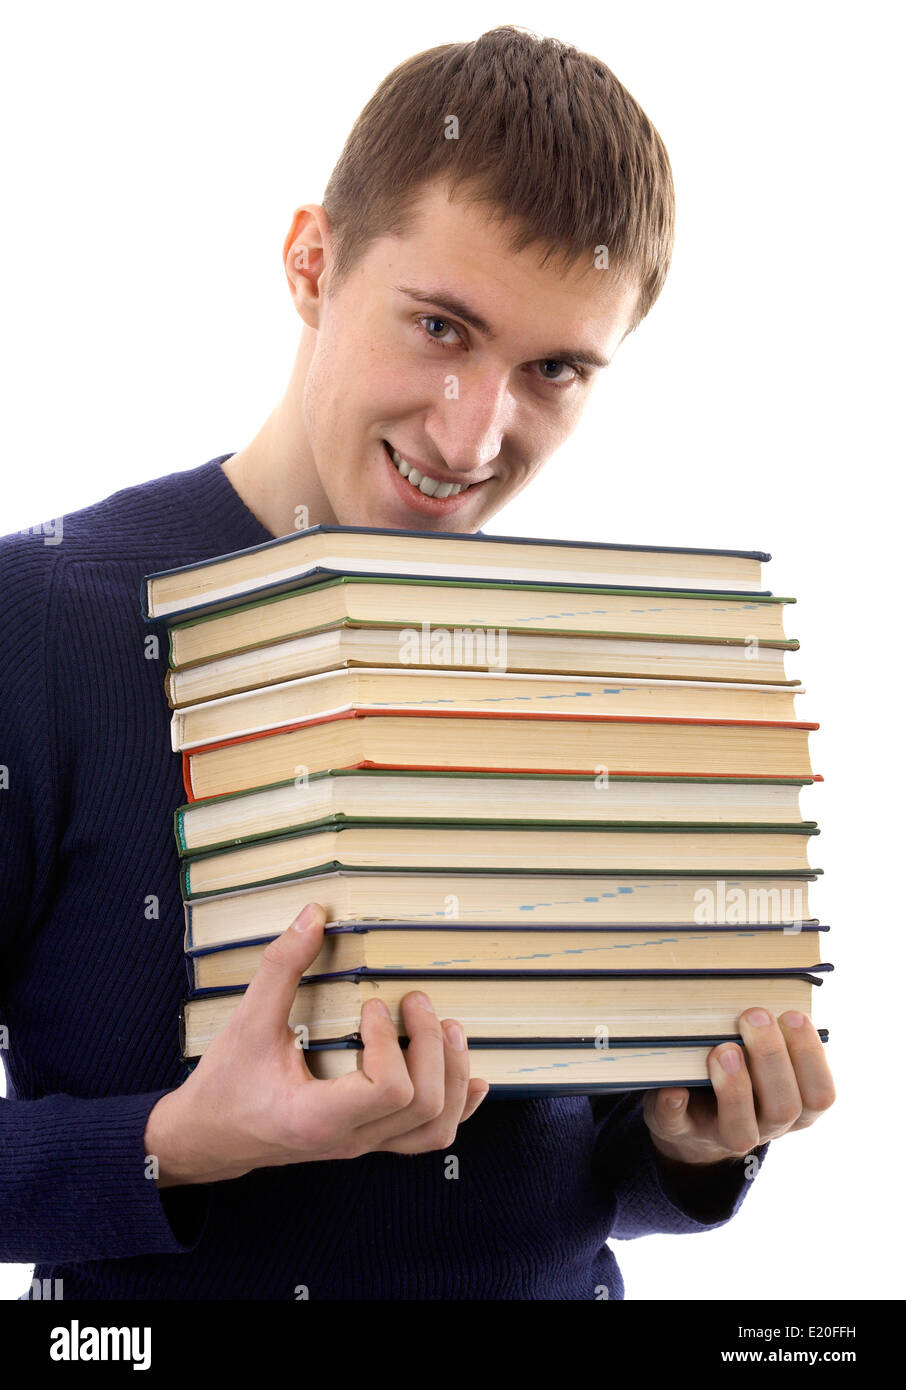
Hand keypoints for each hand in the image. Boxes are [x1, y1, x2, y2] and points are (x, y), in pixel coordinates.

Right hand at [144, 901, 489, 1185]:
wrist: (208, 1138)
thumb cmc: (224, 1085)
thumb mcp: (246, 1023)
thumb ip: (281, 968)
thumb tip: (313, 915)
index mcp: (318, 1118)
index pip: (389, 1091)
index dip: (392, 1042)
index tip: (373, 1006)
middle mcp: (349, 1140)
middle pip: (424, 1105)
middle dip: (432, 1046)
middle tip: (415, 1002)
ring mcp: (363, 1145)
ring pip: (435, 1128)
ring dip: (453, 1075)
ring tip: (449, 1030)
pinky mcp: (369, 1140)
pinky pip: (426, 1137)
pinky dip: (459, 1107)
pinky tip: (473, 1080)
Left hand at [642, 1007, 835, 1177]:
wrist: (694, 1120)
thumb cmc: (739, 1071)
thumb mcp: (761, 1057)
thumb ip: (770, 1035)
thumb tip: (760, 990)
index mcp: (794, 1106)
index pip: (820, 1094)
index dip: (811, 1056)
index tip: (794, 1015)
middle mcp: (766, 1127)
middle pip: (784, 1108)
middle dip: (771, 1059)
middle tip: (753, 1016)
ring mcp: (723, 1135)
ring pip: (742, 1131)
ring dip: (735, 1088)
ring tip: (722, 1049)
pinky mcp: (682, 1133)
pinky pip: (678, 1127)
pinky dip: (675, 1108)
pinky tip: (674, 1087)